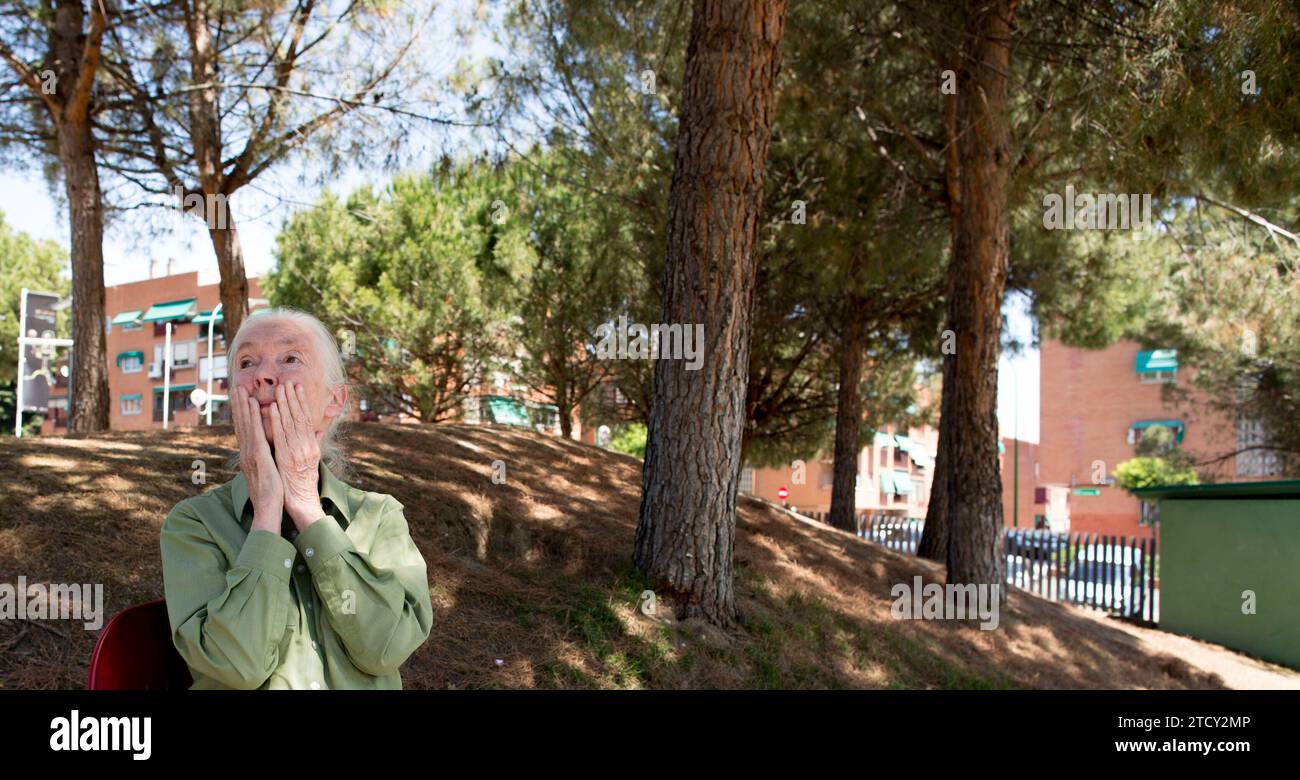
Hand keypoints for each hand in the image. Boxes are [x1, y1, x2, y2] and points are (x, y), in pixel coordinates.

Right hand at [232, 385, 283, 531]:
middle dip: (238, 405)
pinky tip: (254, 405)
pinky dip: (253, 417)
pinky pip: (256, 432)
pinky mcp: (258, 456)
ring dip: (243, 405)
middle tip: (236, 387)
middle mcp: (246, 452)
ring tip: (241, 389)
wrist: (268, 508)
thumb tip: (269, 450)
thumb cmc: (271, 491)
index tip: (241, 399)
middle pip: (241, 424)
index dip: (241, 414)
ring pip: (245, 424)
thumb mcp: (268, 470)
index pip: (244, 430)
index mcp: (249, 455)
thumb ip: (267, 458)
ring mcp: (250, 453)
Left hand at [269, 382, 326, 530]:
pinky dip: (277, 420)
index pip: (305, 419)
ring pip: (291, 422)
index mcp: (311, 445)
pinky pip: (281, 435)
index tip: (297, 387)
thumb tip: (318, 430)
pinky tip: (273, 407)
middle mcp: (306, 446)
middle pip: (299, 417)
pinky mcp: (286, 457)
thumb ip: (313, 443)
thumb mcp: (312, 461)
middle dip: (294, 397)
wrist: (301, 501)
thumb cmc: (304, 482)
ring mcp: (296, 451)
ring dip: (285, 403)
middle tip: (289, 380)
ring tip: (281, 387)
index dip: (301, 402)